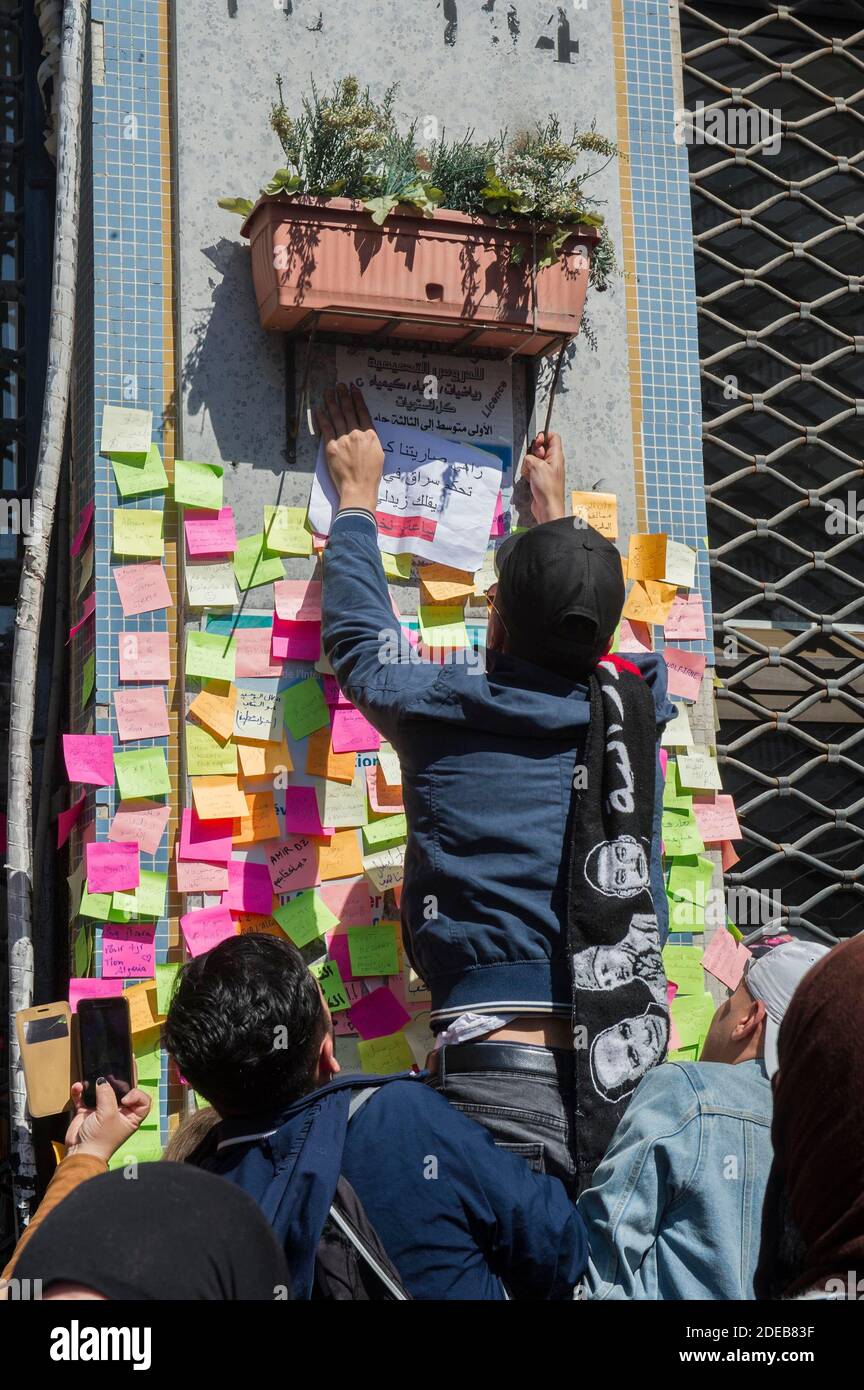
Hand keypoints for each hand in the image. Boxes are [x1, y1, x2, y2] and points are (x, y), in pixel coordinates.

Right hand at [64, 1080, 151, 1163]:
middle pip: (122, 1092)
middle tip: (109, 1078)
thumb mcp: (108, 1114)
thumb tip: (102, 1081)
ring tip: (92, 1080)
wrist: (79, 1153)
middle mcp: (118, 1113)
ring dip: (95, 1085)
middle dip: (116, 1082)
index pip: (142, 1101)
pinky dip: (80, 1092)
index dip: (137, 1095)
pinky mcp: (87, 1113)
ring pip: (101, 1092)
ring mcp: (102, 1112)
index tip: (124, 1098)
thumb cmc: (100, 1139)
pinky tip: (78, 1087)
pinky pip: (84, 1098)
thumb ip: (107, 1095)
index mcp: (131, 1117)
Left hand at [316, 383, 383, 513]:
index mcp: (370, 435)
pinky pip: (326, 429)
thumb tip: (366, 432)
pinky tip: (320, 409)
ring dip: (332, 402)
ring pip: (336, 416)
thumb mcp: (379, 454)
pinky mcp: (331, 447)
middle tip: (340, 385)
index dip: (357, 399)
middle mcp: (356, 434)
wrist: (358, 488)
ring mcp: (343, 439)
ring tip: (329, 392)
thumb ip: (371, 440)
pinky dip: (322, 418)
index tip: (354, 389)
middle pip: (348, 410)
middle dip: (343, 395)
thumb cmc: (371, 475)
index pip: (362, 412)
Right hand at [520, 431, 565, 523]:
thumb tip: (528, 459)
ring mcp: (546, 470)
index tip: (537, 442)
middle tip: (534, 460)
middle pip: (541, 448)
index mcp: (556, 456)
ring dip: (529, 465)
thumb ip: (531, 457)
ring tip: (532, 473)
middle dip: (533, 452)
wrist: (547, 507)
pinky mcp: (540, 478)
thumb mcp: (537, 467)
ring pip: (534, 459)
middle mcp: (553, 462)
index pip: (553, 437)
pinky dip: (528, 473)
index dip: (543, 436)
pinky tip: (530, 479)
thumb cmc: (548, 489)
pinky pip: (532, 470)